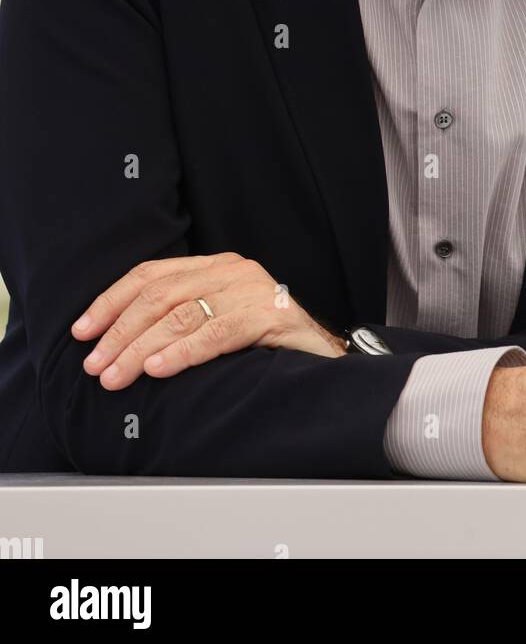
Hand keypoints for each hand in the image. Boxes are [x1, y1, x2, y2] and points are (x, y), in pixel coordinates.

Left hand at [70, 253, 347, 388]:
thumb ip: (180, 322)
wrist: (326, 362)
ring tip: (117, 375)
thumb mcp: (216, 325)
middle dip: (120, 331)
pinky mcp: (272, 315)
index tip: (82, 332)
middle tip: (95, 365)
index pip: (152, 274)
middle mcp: (232, 271)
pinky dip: (183, 352)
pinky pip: (218, 332)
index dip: (111, 301)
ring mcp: (253, 290)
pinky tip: (159, 368)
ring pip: (183, 313)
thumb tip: (118, 347)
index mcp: (215, 267)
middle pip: (161, 293)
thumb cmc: (264, 348)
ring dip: (141, 347)